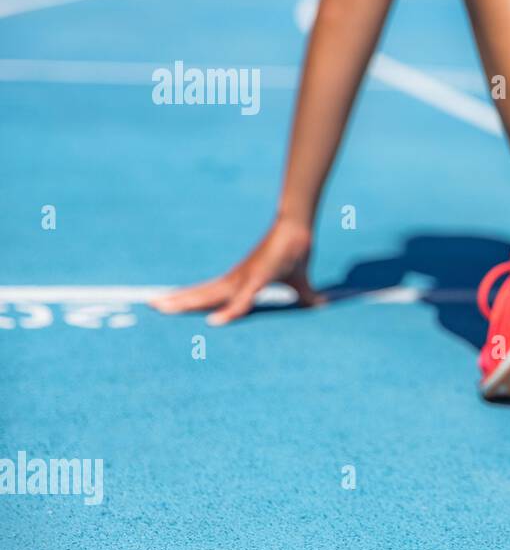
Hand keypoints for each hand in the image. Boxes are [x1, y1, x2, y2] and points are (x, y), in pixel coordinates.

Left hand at [149, 219, 318, 325]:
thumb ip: (302, 295)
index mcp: (241, 280)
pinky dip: (229, 311)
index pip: (210, 292)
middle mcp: (237, 279)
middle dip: (176, 300)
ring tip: (161, 307)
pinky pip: (242, 300)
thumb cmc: (294, 252)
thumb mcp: (298, 282)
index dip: (190, 298)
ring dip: (186, 303)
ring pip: (211, 296)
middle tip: (151, 305)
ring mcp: (245, 278)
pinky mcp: (259, 278)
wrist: (298, 228)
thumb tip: (318, 305)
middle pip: (201, 293)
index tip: (169, 304)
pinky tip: (214, 322)